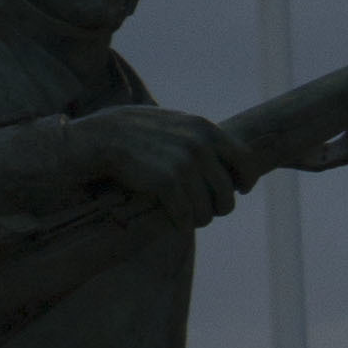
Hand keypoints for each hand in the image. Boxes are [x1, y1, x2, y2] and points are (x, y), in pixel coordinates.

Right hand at [67, 108, 243, 227]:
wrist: (101, 136)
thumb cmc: (135, 132)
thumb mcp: (174, 123)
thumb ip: (199, 136)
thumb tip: (225, 155)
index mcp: (205, 128)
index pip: (245, 160)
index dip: (244, 180)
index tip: (238, 190)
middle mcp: (200, 145)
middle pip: (227, 194)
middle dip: (217, 208)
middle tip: (203, 209)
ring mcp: (184, 163)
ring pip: (207, 212)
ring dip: (197, 219)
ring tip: (185, 214)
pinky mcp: (167, 182)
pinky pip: (185, 217)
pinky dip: (180, 224)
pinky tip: (172, 219)